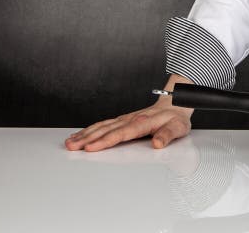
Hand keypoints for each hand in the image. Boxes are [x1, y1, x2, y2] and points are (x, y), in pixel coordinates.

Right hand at [65, 98, 192, 151]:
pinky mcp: (123, 119)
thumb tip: (158, 143)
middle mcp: (132, 119)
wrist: (176, 102)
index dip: (106, 140)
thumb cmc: (176, 118)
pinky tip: (80, 135)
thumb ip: (168, 135)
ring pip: (102, 126)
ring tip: (70, 142)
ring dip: (85, 134)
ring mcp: (126, 118)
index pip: (122, 133)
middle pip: (107, 129)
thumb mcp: (178, 127)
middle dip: (88, 138)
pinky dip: (90, 129)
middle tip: (72, 147)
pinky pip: (104, 124)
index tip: (91, 147)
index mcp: (144, 122)